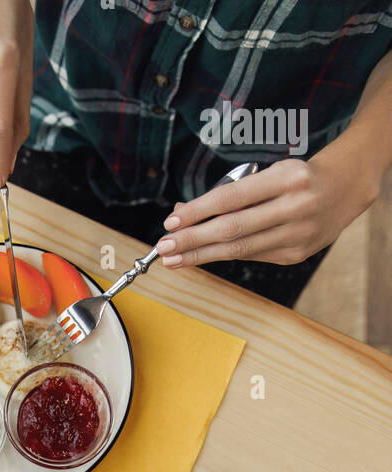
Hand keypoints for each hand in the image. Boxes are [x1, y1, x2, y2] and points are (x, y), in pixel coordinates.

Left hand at [156, 140, 377, 269]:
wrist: (345, 189)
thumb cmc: (297, 177)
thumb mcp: (267, 173)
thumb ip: (228, 192)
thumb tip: (182, 213)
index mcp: (287, 178)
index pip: (232, 198)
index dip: (199, 213)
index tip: (171, 223)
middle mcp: (295, 207)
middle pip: (233, 229)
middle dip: (193, 240)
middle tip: (164, 249)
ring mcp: (297, 234)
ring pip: (239, 249)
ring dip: (201, 255)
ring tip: (174, 259)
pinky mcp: (296, 254)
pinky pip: (252, 256)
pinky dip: (224, 255)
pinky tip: (202, 256)